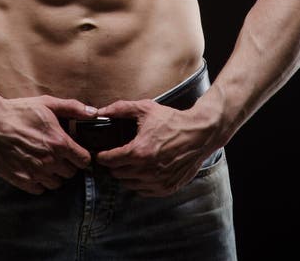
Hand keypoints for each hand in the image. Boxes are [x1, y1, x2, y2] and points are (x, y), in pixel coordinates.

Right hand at [0, 94, 97, 193]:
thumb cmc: (20, 111)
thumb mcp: (48, 104)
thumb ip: (73, 108)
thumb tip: (94, 113)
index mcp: (59, 143)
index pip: (84, 161)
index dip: (82, 156)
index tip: (77, 152)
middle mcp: (50, 161)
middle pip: (71, 173)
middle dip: (68, 164)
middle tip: (59, 154)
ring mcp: (36, 173)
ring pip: (56, 183)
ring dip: (55, 174)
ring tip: (46, 161)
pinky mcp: (22, 180)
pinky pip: (40, 190)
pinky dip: (40, 182)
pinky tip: (34, 167)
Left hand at [95, 99, 213, 196]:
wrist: (199, 134)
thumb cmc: (172, 121)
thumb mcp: (145, 108)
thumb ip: (120, 109)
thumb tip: (101, 111)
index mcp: (139, 151)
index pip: (110, 161)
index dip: (102, 156)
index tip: (100, 153)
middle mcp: (147, 171)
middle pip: (118, 174)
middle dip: (114, 165)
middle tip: (115, 156)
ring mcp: (158, 182)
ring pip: (129, 185)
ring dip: (126, 175)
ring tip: (128, 163)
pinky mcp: (167, 188)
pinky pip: (144, 191)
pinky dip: (140, 183)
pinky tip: (142, 171)